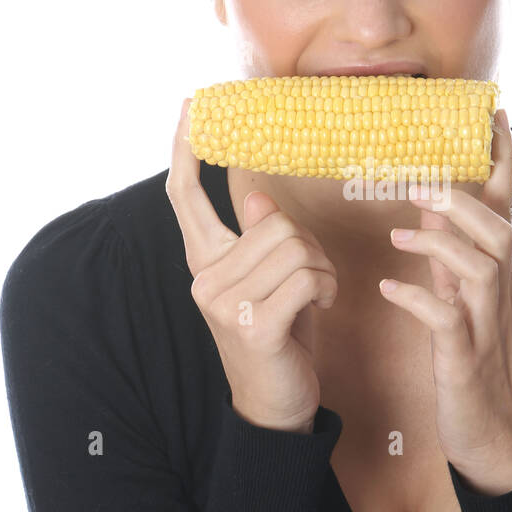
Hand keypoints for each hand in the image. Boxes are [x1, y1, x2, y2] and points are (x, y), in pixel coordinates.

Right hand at [166, 97, 337, 432]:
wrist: (275, 404)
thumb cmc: (279, 335)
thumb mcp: (270, 280)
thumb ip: (259, 238)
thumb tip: (261, 197)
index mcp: (204, 261)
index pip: (185, 196)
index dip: (186, 148)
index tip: (191, 106)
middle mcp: (204, 278)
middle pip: (275, 221)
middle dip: (310, 247)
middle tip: (313, 279)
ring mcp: (224, 303)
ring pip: (296, 247)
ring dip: (322, 271)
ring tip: (316, 297)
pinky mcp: (253, 325)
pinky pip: (306, 278)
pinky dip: (325, 289)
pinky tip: (321, 309)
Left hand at [380, 108, 511, 494]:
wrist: (489, 431)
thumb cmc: (471, 360)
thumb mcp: (461, 300)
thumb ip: (451, 255)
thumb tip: (431, 211)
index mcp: (494, 272)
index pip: (503, 207)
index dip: (503, 162)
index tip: (496, 116)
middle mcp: (496, 292)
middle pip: (497, 229)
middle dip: (462, 199)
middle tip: (419, 182)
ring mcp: (484, 324)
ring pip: (481, 267)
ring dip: (442, 243)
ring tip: (400, 232)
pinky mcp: (465, 357)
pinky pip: (448, 320)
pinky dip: (420, 299)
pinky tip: (389, 289)